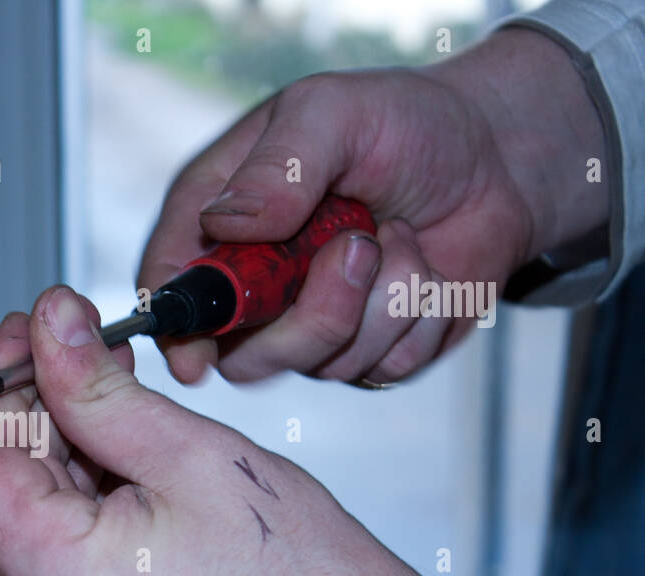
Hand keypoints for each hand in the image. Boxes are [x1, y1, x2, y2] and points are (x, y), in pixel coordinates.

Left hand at [0, 285, 569, 575]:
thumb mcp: (200, 457)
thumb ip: (100, 389)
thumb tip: (48, 328)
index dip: (0, 391)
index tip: (29, 339)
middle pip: (5, 506)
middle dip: (42, 425)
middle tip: (88, 364)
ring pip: (33, 543)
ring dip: (66, 475)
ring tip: (131, 430)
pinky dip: (84, 530)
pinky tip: (132, 491)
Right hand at [139, 28, 607, 384]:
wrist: (498, 159)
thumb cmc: (404, 125)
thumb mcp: (333, 113)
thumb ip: (279, 166)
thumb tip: (229, 225)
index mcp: (221, 222)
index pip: (169, 289)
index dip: (176, 329)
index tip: (197, 357)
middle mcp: (255, 286)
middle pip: (242, 355)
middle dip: (311, 314)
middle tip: (359, 246)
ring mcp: (307, 326)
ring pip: (320, 365)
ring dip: (381, 302)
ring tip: (400, 238)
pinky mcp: (364, 354)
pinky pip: (380, 368)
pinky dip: (417, 318)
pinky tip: (424, 270)